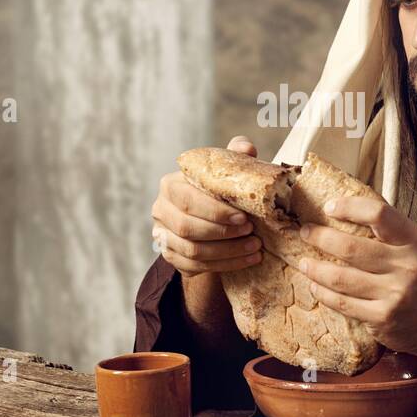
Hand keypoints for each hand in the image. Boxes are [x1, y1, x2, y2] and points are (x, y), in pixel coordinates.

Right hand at [151, 135, 263, 275]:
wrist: (210, 218)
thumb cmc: (218, 190)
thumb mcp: (224, 172)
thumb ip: (234, 156)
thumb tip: (246, 149)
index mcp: (170, 185)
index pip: (187, 200)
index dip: (215, 211)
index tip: (243, 217)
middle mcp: (161, 211)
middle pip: (187, 227)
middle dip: (223, 233)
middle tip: (252, 233)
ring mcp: (163, 237)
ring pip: (192, 251)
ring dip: (228, 252)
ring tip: (255, 247)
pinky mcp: (172, 258)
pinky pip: (196, 267)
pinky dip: (225, 265)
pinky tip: (248, 259)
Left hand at [294, 194, 416, 362]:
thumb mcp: (416, 245)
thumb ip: (389, 229)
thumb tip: (348, 205)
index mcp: (414, 242)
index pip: (379, 214)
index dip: (349, 207)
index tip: (329, 206)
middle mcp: (405, 267)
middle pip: (351, 247)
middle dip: (320, 237)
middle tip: (305, 232)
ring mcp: (393, 295)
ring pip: (341, 278)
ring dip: (315, 268)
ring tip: (303, 262)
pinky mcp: (382, 318)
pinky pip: (343, 303)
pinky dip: (323, 293)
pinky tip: (315, 286)